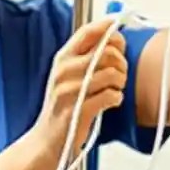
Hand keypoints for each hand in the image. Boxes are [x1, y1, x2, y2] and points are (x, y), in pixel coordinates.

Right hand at [33, 18, 127, 158]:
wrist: (48, 141)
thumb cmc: (64, 107)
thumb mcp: (68, 76)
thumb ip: (86, 56)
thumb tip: (114, 36)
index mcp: (62, 58)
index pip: (88, 32)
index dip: (109, 29)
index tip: (120, 38)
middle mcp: (64, 71)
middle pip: (107, 51)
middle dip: (121, 62)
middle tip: (119, 75)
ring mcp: (70, 91)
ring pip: (113, 73)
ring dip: (120, 82)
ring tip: (114, 89)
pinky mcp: (79, 110)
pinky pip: (111, 95)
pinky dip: (116, 98)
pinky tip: (110, 102)